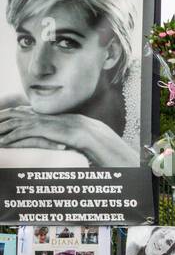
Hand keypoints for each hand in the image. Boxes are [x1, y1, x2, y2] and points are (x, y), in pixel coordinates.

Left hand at [0, 106, 134, 165]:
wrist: (86, 132)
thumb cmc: (77, 132)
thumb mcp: (61, 128)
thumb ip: (52, 128)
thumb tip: (51, 133)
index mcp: (41, 114)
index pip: (18, 111)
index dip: (6, 113)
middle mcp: (37, 115)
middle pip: (11, 114)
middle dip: (0, 117)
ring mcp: (38, 122)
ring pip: (12, 124)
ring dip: (0, 129)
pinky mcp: (40, 130)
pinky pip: (20, 134)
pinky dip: (10, 138)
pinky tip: (2, 143)